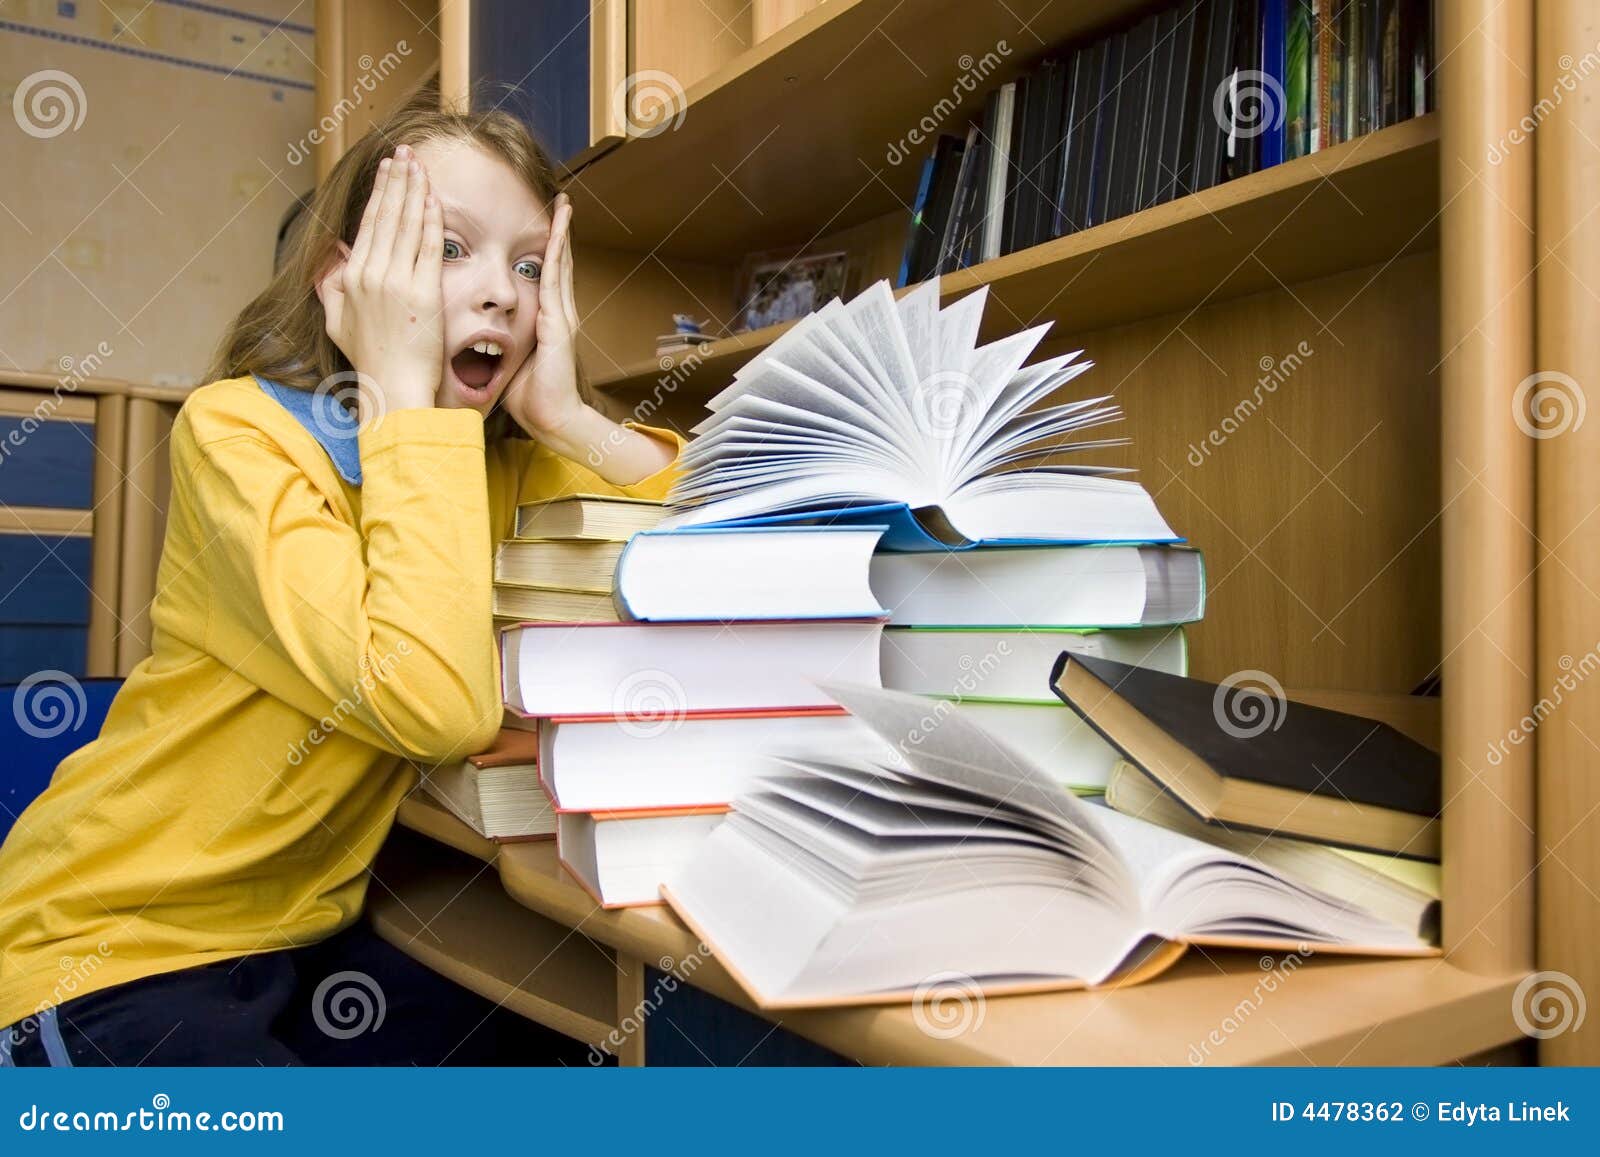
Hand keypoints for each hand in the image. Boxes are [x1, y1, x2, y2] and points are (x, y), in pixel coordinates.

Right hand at [316, 143, 444, 422]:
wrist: (393, 385)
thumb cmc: (370, 359)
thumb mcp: (337, 322)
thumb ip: (330, 287)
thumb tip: (331, 258)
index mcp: (352, 277)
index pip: (368, 225)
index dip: (380, 193)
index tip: (387, 170)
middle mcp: (371, 273)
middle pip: (386, 215)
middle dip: (396, 179)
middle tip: (404, 152)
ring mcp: (396, 280)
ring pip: (406, 223)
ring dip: (414, 189)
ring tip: (419, 163)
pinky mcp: (422, 290)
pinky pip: (427, 245)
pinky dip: (431, 218)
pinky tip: (434, 197)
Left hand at [500, 192, 587, 438]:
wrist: (553, 418)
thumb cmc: (529, 396)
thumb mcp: (508, 361)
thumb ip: (497, 342)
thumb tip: (474, 335)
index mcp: (545, 320)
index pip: (542, 275)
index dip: (542, 248)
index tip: (538, 222)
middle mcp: (557, 312)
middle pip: (555, 262)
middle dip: (558, 230)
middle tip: (559, 199)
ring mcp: (561, 315)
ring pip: (559, 264)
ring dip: (562, 232)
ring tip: (563, 204)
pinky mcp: (559, 322)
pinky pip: (556, 280)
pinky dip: (557, 254)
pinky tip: (558, 233)